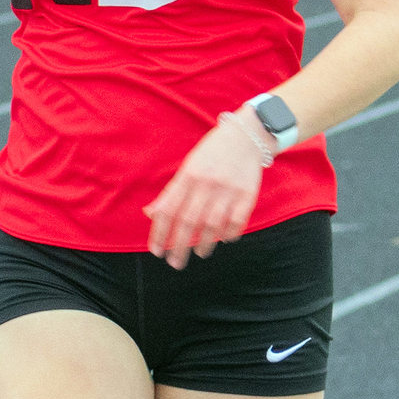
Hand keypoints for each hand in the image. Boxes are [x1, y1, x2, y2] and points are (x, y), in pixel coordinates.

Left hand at [143, 114, 268, 269]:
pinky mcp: (248, 195)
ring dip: (204, 245)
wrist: (247, 136)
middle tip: (174, 263)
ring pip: (212, 226)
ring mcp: (228, 190)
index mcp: (188, 175)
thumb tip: (151, 214)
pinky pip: (236, 222)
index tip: (156, 251)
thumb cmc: (212, 153)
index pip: (168, 210)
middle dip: (179, 247)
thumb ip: (171, 193)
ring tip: (199, 253)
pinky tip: (224, 239)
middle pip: (188, 222)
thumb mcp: (188, 167)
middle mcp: (207, 184)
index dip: (160, 233)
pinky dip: (229, 234)